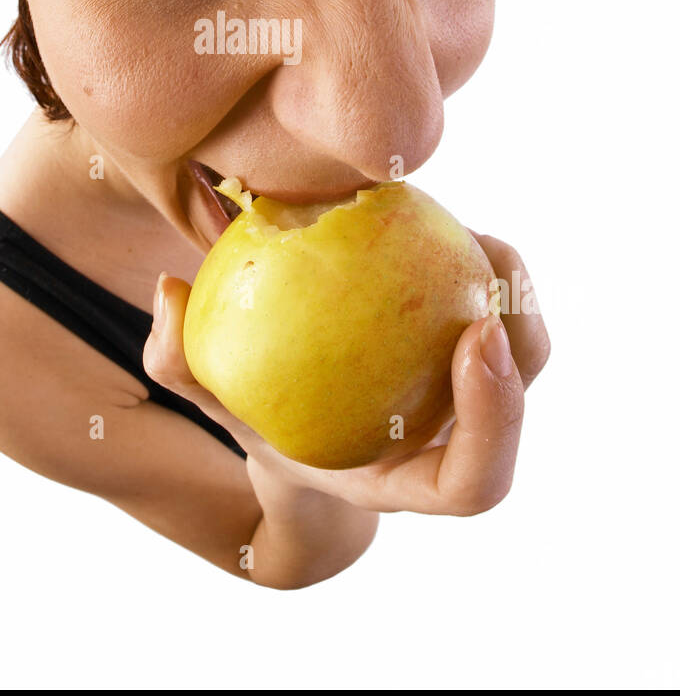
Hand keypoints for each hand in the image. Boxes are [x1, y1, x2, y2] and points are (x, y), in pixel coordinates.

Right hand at [142, 232, 549, 515]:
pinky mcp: (462, 347)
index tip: (475, 338)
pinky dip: (473, 260)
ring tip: (474, 229)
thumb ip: (175, 359)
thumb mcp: (205, 394)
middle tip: (489, 260)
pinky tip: (433, 212)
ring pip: (525, 351)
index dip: (495, 423)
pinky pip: (487, 302)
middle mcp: (444, 444)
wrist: (287, 422)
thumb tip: (170, 290)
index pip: (471, 484)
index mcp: (401, 479)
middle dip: (524, 339)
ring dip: (514, 291)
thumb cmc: (248, 413)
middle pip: (520, 408)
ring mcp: (461, 397)